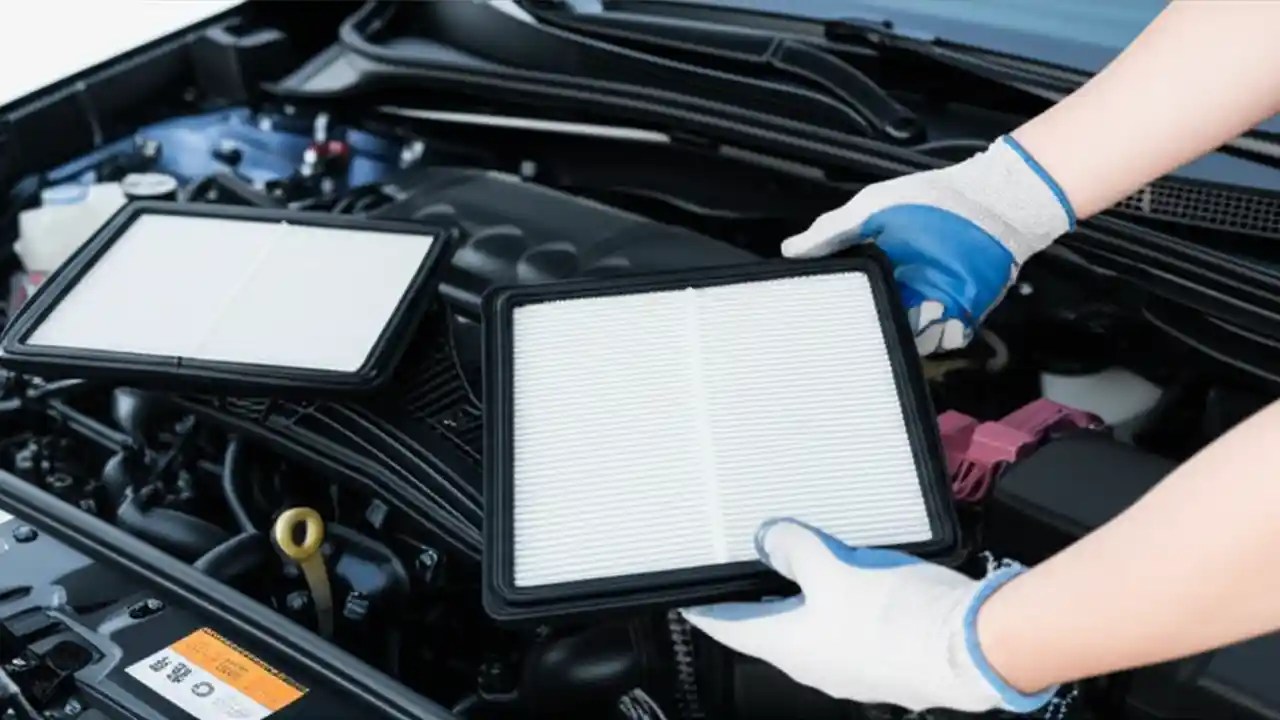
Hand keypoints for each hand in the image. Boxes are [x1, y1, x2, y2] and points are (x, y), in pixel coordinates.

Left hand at [680, 519, 1057, 712]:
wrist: (971, 649)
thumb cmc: (902, 619)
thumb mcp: (834, 566)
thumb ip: (794, 548)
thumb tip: (768, 539)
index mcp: (790, 646)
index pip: (730, 627)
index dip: (707, 607)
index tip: (691, 597)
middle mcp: (814, 665)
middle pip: (770, 627)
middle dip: (757, 598)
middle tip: (747, 570)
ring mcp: (849, 667)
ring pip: (811, 628)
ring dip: (802, 598)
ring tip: (803, 564)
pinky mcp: (882, 660)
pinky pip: (846, 629)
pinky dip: (838, 605)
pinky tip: (854, 582)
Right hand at [782, 136, 1074, 354]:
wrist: (992, 200)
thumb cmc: (931, 200)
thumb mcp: (871, 209)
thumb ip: (831, 232)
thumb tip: (789, 251)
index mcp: (877, 273)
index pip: (852, 304)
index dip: (841, 316)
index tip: (828, 324)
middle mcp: (901, 294)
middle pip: (879, 328)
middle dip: (875, 334)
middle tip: (874, 326)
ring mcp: (933, 306)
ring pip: (912, 339)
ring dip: (911, 334)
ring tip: (917, 311)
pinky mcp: (963, 313)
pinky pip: (947, 339)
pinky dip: (942, 335)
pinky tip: (941, 316)